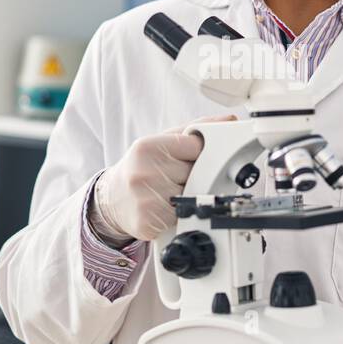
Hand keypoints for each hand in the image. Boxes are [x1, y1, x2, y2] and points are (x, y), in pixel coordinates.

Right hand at [92, 114, 236, 241]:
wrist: (113, 198)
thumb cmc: (143, 167)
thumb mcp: (162, 142)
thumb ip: (195, 129)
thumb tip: (229, 119)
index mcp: (147, 147)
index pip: (196, 146)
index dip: (200, 153)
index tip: (192, 158)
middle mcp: (143, 172)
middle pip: (197, 173)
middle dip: (195, 176)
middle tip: (179, 177)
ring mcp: (144, 200)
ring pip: (193, 197)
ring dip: (190, 197)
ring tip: (172, 193)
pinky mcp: (148, 223)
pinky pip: (183, 218)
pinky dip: (181, 216)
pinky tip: (167, 209)